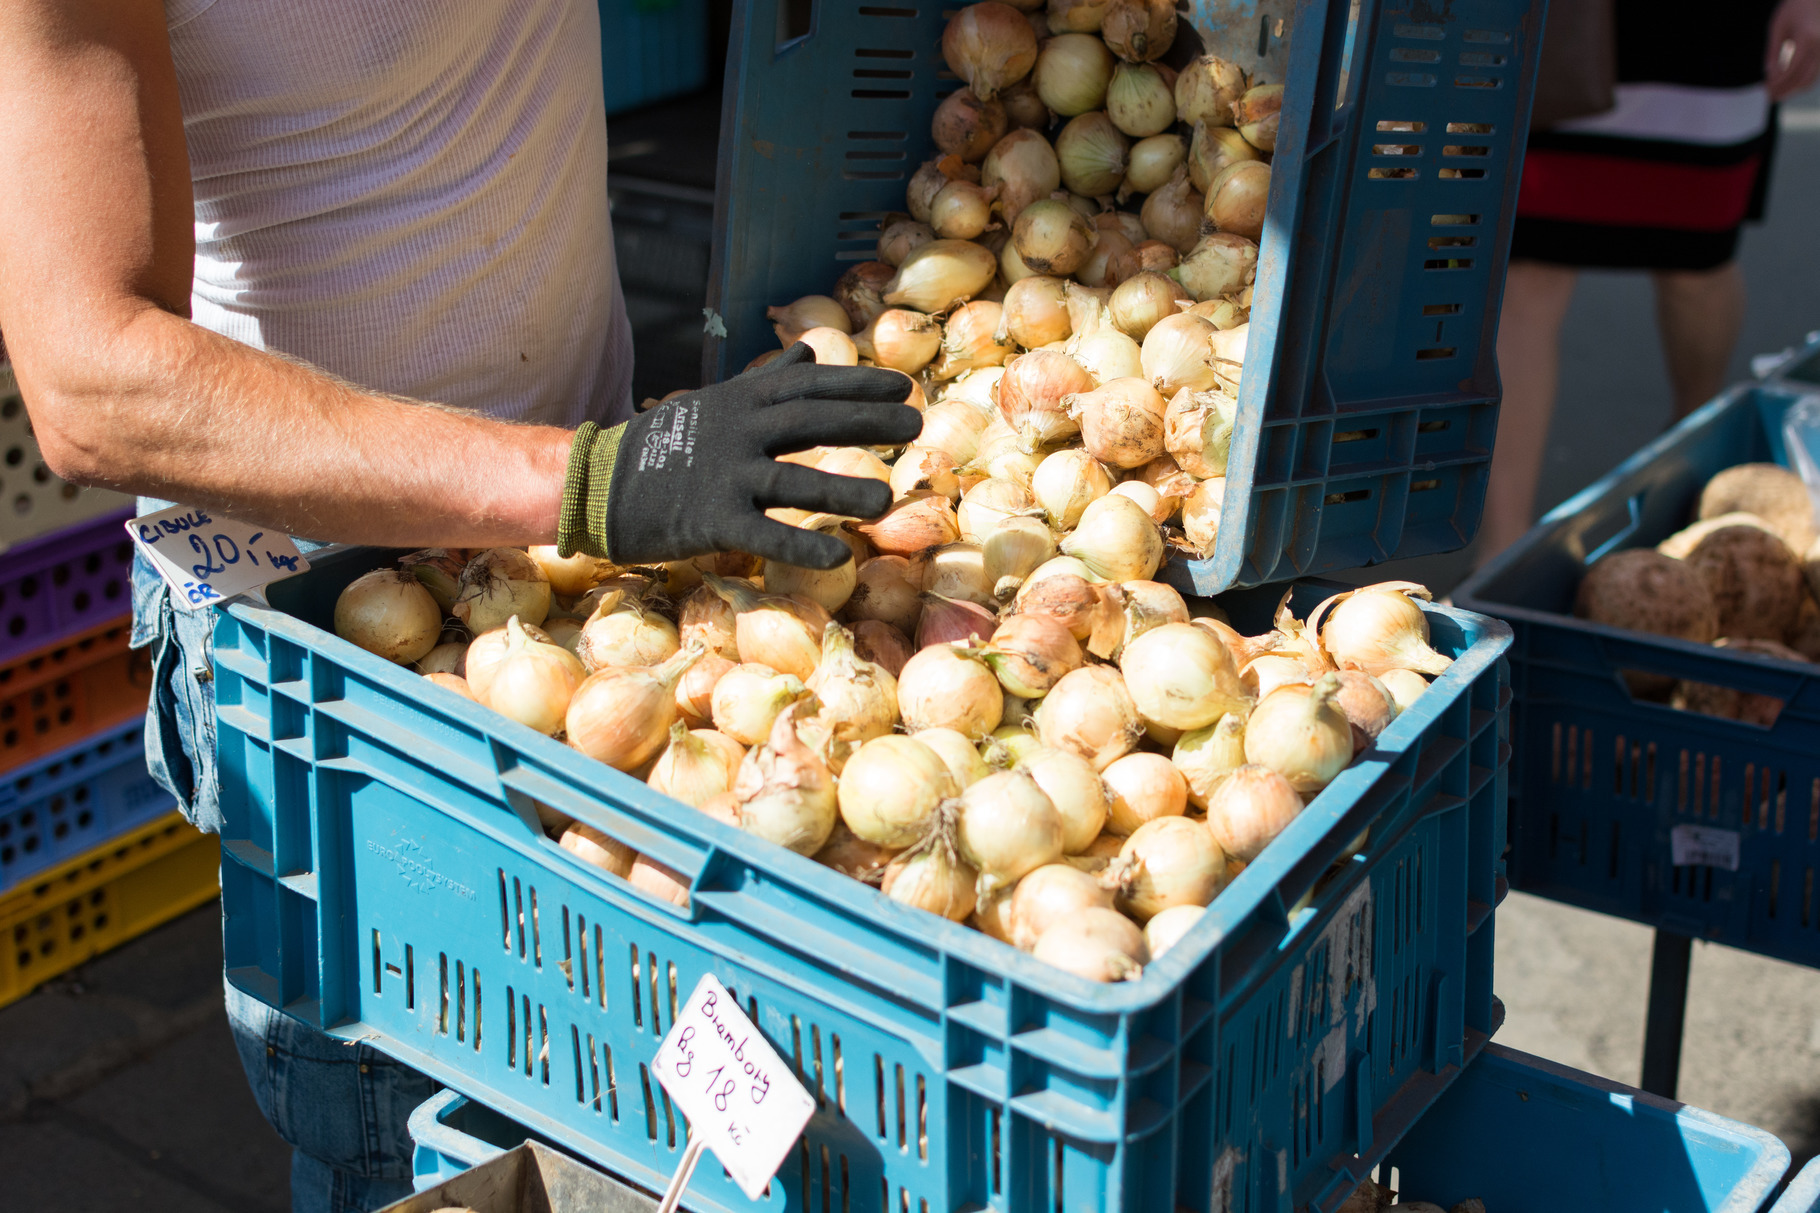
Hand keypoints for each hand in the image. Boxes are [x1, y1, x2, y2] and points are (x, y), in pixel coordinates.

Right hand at [559, 343, 920, 568]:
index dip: (859, 383)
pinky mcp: (710, 519)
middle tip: (915, 423)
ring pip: (791, 480)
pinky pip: (761, 534)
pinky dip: (800, 545)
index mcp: (744, 402)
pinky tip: (838, 555)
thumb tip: (808, 352)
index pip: (811, 385)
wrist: (599, 483)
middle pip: (811, 420)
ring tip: (887, 496)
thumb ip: (767, 381)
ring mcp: (725, 475)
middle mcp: (739, 431)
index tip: (905, 385)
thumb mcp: (719, 403)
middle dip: (866, 420)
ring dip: (841, 487)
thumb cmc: (669, 445)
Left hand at [1768, 0, 1819, 100]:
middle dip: (1785, 90)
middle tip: (1769, 97)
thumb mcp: (1778, 26)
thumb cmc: (1794, 7)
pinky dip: (1802, 83)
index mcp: (1807, 38)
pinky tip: (1788, 85)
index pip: (1791, 69)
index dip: (1778, 83)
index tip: (1766, 90)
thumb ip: (1773, 51)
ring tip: (1777, 94)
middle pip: (1803, 78)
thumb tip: (1769, 74)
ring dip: (1794, 90)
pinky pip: (1815, 74)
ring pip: (1811, 79)